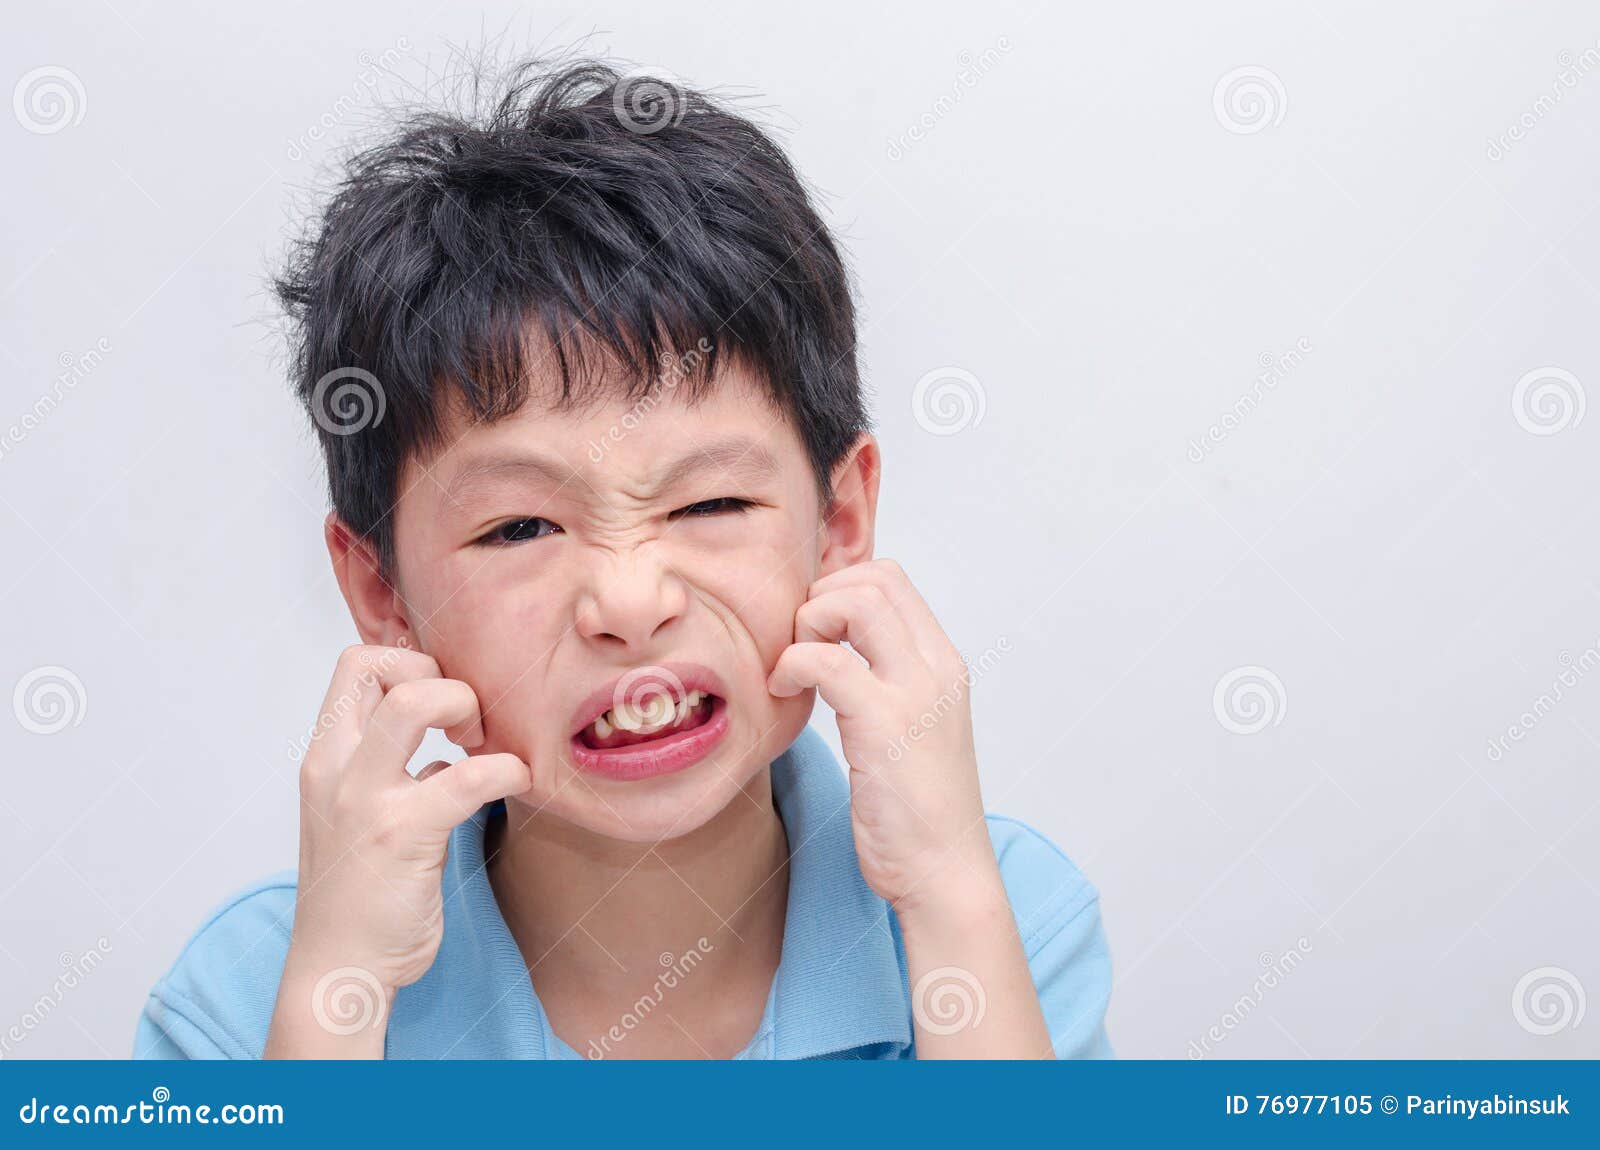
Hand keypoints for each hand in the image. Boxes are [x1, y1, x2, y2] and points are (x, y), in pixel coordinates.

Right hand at [266, 644, 530, 1056]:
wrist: (339, 970)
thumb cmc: (360, 893)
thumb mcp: (361, 811)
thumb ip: (394, 768)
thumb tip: (451, 737)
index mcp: (325, 758)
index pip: (355, 663)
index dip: (409, 660)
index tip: (444, 701)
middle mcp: (335, 769)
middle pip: (375, 664)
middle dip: (438, 675)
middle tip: (469, 724)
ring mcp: (365, 800)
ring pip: (415, 702)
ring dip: (466, 706)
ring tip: (484, 746)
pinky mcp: (404, 835)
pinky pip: (469, 775)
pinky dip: (508, 768)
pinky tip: (517, 782)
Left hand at [768, 561, 1054, 1057]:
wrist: (945, 874)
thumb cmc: (917, 811)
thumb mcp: (911, 728)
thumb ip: (886, 682)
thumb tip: (833, 647)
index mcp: (943, 664)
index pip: (892, 579)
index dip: (838, 588)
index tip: (812, 633)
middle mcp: (936, 668)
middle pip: (873, 579)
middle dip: (820, 599)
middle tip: (799, 650)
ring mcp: (915, 693)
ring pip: (856, 603)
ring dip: (807, 625)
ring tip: (793, 670)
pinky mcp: (885, 725)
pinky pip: (826, 660)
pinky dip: (792, 664)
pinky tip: (783, 692)